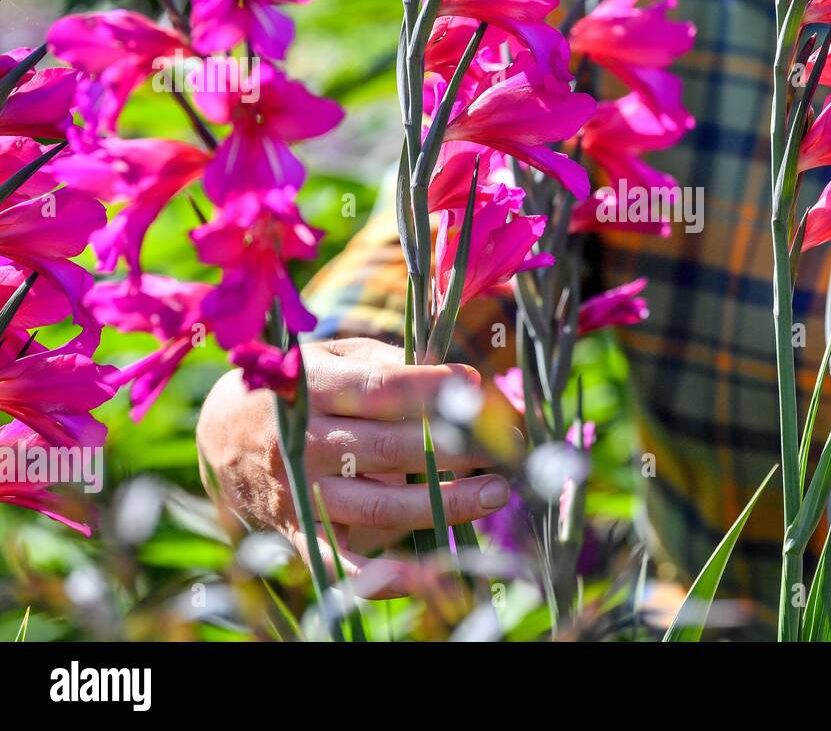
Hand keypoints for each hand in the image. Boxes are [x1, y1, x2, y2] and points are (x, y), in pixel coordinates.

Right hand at [197, 337, 508, 591]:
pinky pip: (343, 563)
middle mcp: (302, 441)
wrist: (219, 431)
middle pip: (389, 447)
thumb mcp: (334, 357)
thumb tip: (462, 383)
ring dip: (444, 502)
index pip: (381, 387)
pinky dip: (384, 576)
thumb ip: (390, 365)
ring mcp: (300, 493)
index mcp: (312, 388)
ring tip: (496, 491)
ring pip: (379, 504)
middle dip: (457, 446)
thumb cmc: (302, 387)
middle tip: (509, 444)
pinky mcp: (299, 533)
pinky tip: (433, 572)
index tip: (477, 384)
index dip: (433, 388)